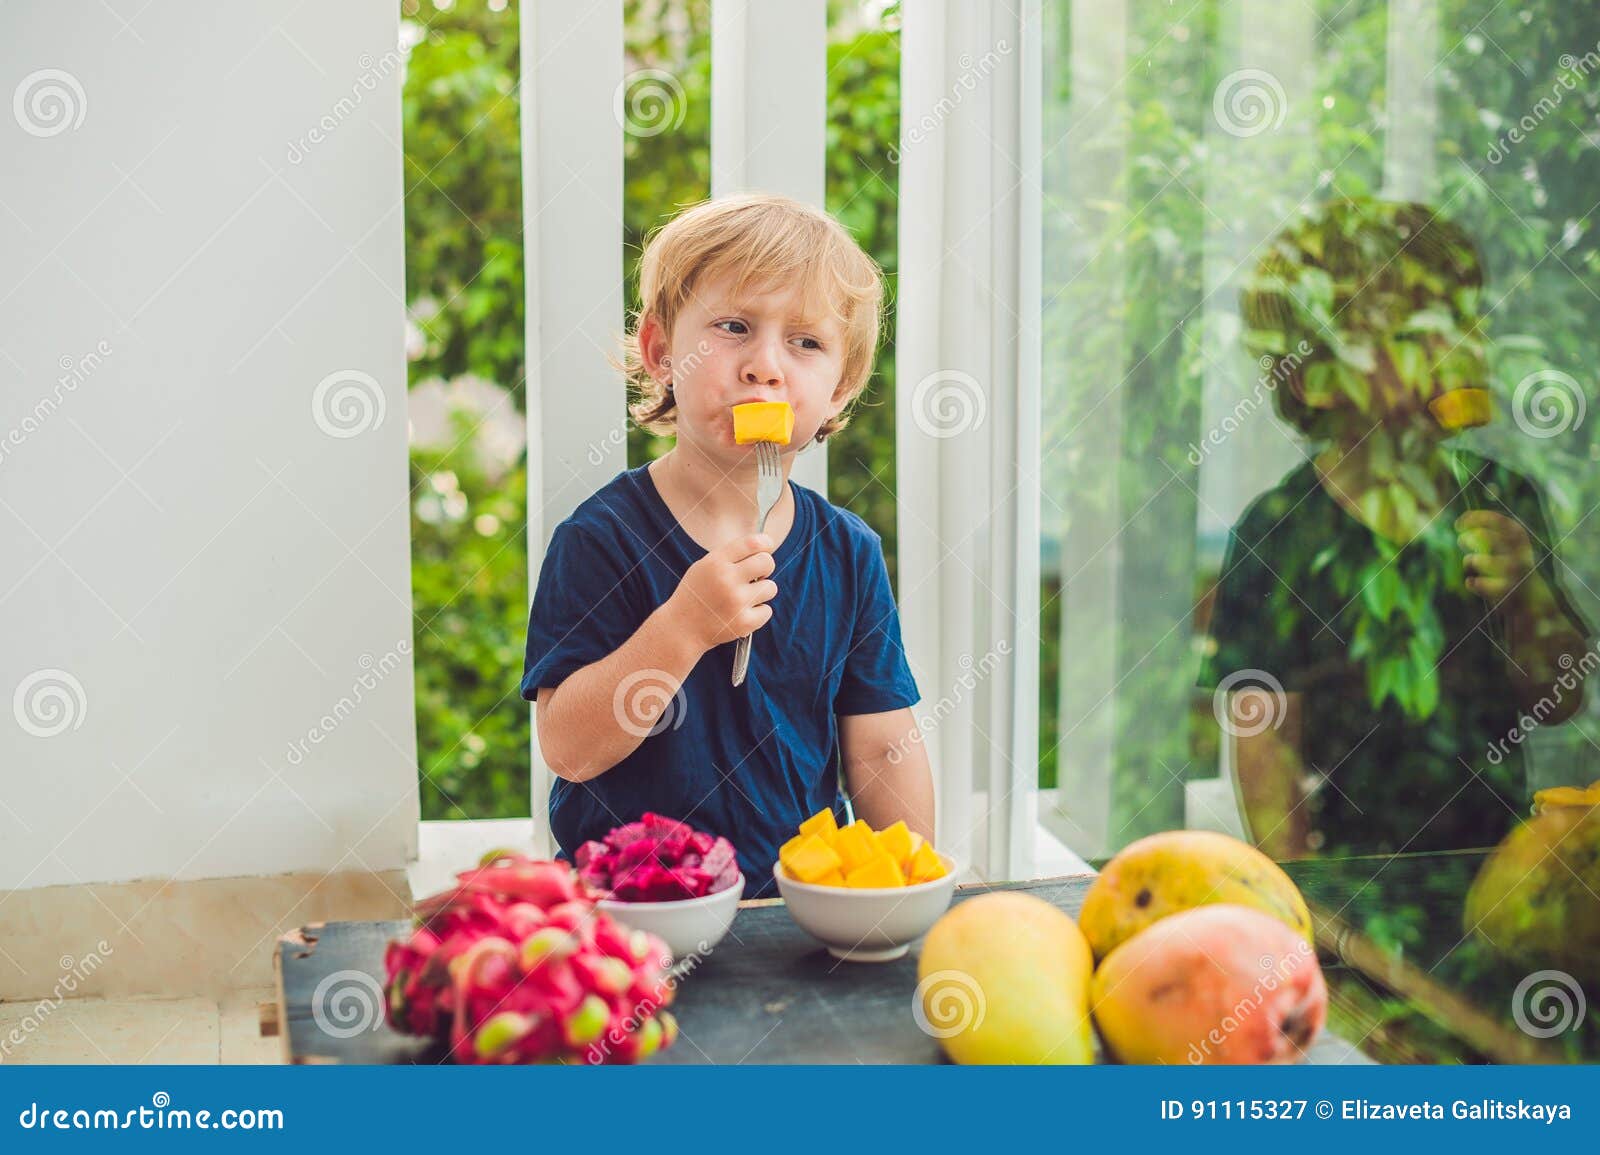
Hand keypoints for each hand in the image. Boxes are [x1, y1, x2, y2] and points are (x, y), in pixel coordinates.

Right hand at [666, 533, 776, 651]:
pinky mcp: (744, 623)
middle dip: (765, 567)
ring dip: (761, 592)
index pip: (753, 543)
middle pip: (767, 562)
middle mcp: (727, 579)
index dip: (765, 543)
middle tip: (756, 575)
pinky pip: (767, 610)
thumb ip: (730, 556)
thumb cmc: (696, 594)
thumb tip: (764, 547)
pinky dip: (757, 613)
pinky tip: (741, 613)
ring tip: (744, 597)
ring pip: (771, 588)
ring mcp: (736, 602)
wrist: (682, 627)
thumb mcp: (704, 566)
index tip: (766, 547)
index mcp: (716, 562)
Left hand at [1456, 510, 1534, 601]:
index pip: (1498, 521)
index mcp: (1520, 537)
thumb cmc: (1509, 563)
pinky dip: (1471, 583)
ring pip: (1484, 561)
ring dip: (1470, 560)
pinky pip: (1479, 584)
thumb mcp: (1504, 544)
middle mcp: (1520, 552)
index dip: (1475, 519)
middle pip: (1490, 539)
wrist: (1530, 596)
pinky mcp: (1506, 591)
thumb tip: (1460, 523)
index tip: (1459, 524)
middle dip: (1470, 539)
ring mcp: (1515, 572)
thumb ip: (1487, 533)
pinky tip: (1472, 582)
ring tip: (1469, 562)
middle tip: (1461, 540)